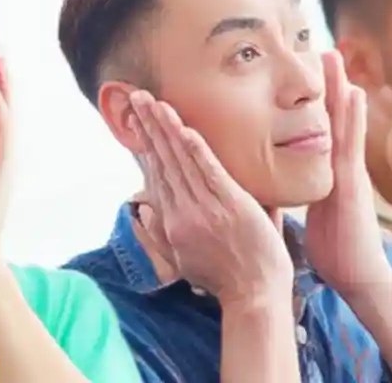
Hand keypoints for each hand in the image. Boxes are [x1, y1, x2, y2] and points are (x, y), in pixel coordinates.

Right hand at [127, 90, 291, 304]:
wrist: (254, 294)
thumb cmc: (225, 277)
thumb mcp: (181, 259)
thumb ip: (159, 233)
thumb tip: (142, 207)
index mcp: (172, 223)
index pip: (156, 174)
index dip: (146, 145)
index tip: (137, 120)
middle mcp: (182, 214)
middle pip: (162, 161)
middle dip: (149, 127)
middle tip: (138, 97)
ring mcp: (205, 209)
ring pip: (180, 161)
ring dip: (166, 128)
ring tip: (154, 102)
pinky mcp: (230, 206)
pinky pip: (209, 171)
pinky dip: (195, 149)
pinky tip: (184, 129)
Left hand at [306, 52, 391, 295]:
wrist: (360, 276)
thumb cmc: (336, 249)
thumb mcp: (314, 213)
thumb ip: (303, 194)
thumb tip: (281, 187)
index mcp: (328, 172)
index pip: (320, 130)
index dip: (316, 102)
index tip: (306, 72)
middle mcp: (340, 166)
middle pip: (333, 117)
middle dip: (329, 84)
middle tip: (324, 48)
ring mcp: (349, 171)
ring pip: (343, 122)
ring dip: (341, 88)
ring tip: (336, 56)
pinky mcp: (353, 182)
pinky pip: (352, 144)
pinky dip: (354, 117)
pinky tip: (356, 93)